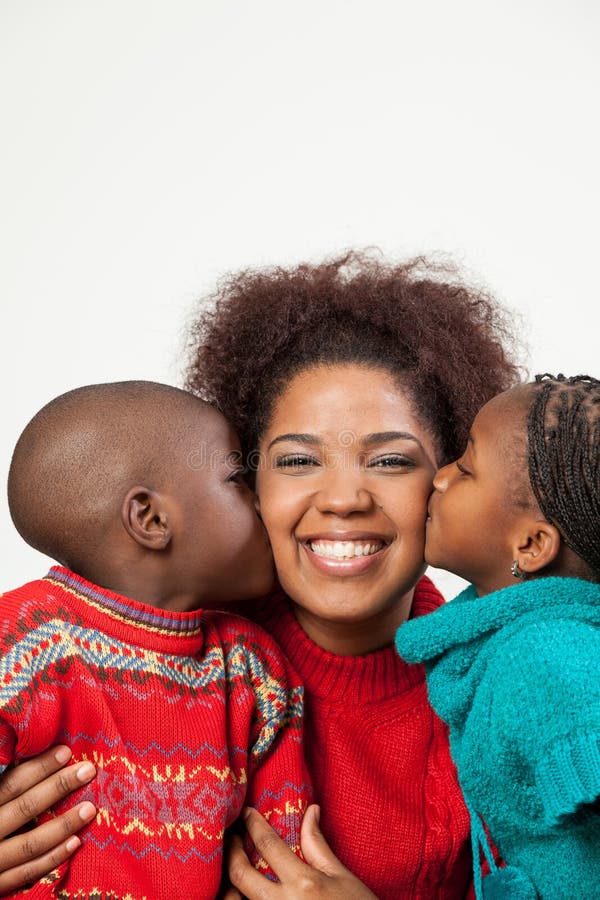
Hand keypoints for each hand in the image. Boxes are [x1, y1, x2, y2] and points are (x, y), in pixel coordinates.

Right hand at [0, 746, 96, 894]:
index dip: (39, 767)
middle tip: (88, 770)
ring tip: (89, 808)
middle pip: (25, 807)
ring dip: (63, 825)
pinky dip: (51, 858)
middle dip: (58, 787)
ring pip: (30, 842)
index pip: (13, 784)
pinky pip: (27, 873)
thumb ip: (6, 787)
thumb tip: (33, 755)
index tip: (66, 752)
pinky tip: (75, 843)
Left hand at [225, 805, 377, 898]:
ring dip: (230, 885)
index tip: (247, 813)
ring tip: (233, 870)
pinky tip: (244, 893)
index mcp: (303, 883)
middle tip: (232, 839)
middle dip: (231, 853)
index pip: (268, 845)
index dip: (253, 825)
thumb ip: (318, 846)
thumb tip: (310, 811)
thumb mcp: (342, 877)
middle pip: (241, 875)